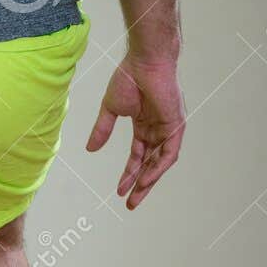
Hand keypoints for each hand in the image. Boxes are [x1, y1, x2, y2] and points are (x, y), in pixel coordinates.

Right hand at [87, 56, 184, 210]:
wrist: (144, 62)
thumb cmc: (128, 78)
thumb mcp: (110, 110)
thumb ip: (102, 130)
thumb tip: (90, 150)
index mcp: (144, 125)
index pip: (137, 156)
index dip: (128, 174)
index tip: (118, 192)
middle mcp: (158, 129)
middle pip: (149, 163)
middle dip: (139, 184)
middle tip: (130, 204)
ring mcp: (168, 128)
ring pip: (159, 162)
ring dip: (148, 181)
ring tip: (135, 197)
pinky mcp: (176, 125)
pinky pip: (169, 154)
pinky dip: (158, 168)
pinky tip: (146, 180)